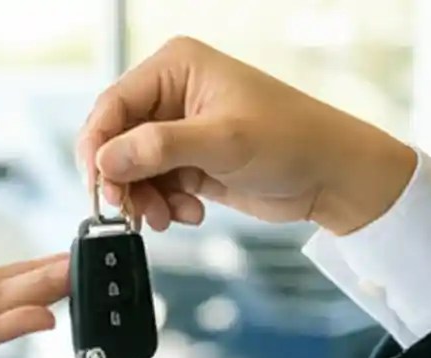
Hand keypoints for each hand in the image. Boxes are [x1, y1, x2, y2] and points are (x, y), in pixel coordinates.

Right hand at [76, 37, 416, 235]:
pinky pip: (153, 186)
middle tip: (130, 210)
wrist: (332, 176)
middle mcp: (171, 94)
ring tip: (166, 217)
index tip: (98, 184)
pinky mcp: (187, 160)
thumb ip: (158, 149)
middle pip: (115, 140)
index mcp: (176, 67)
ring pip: (130, 169)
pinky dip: (163, 205)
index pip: (112, 104)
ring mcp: (178, 129)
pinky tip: (188, 213)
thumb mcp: (222, 142)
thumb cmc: (293, 140)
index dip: (98, 146)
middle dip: (122, 179)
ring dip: (143, 199)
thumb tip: (106, 160)